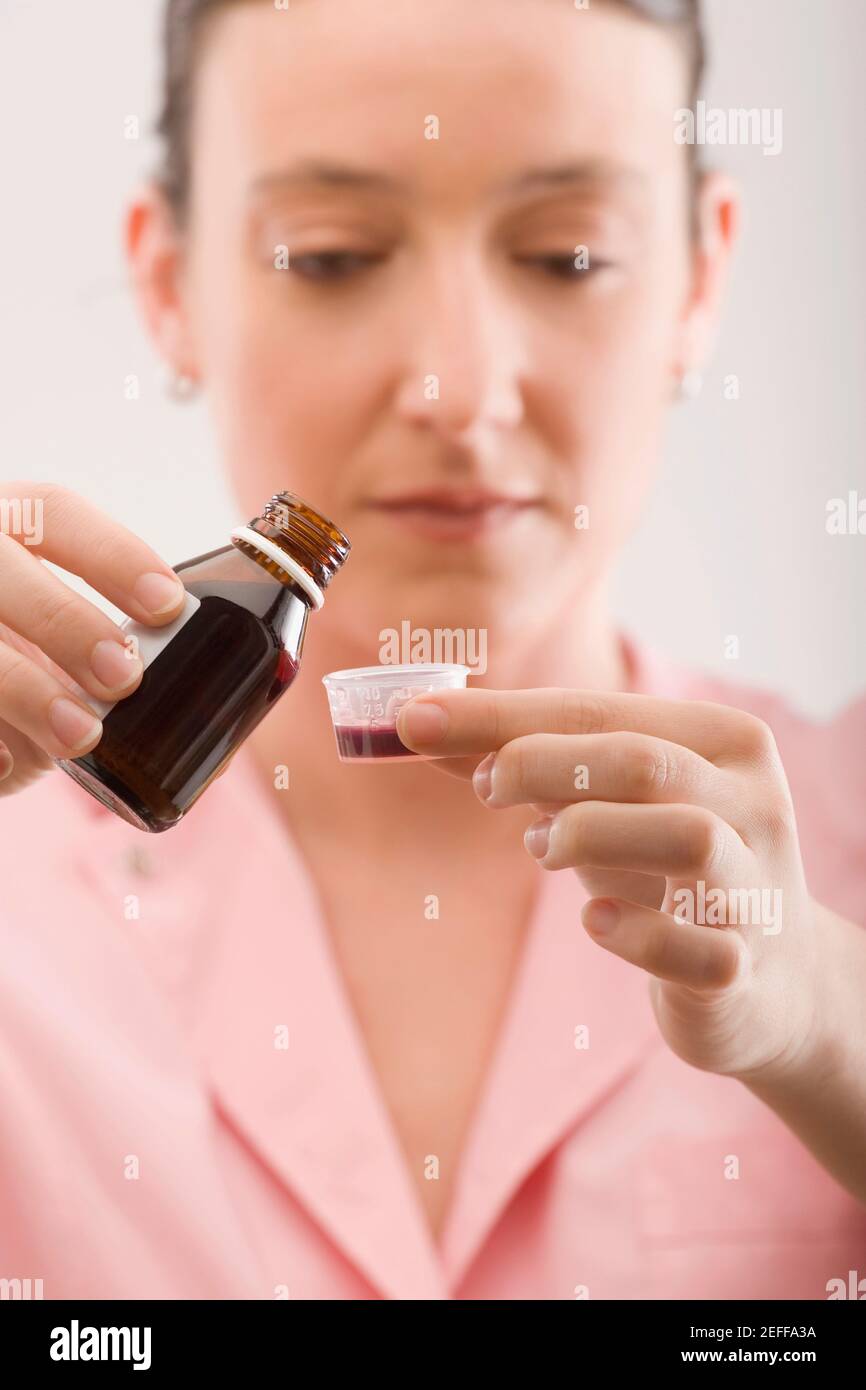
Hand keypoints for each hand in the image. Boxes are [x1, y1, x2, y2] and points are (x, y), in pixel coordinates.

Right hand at [0, 482, 186, 795]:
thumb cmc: (18, 656)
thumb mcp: (57, 643)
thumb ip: (117, 661)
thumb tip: (219, 737)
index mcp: (5, 525)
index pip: (52, 512)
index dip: (112, 554)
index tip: (168, 605)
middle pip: (0, 565)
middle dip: (65, 621)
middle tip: (123, 677)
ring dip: (24, 686)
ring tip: (79, 736)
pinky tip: (3, 768)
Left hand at [396, 686, 827, 1086]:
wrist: (770, 980)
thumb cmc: (666, 869)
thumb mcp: (601, 803)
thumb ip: (521, 761)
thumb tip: (416, 723)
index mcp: (723, 742)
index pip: (600, 711)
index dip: (500, 716)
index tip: (413, 719)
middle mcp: (755, 803)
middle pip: (642, 762)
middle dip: (540, 765)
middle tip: (484, 789)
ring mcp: (755, 888)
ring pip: (685, 837)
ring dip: (588, 834)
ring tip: (540, 846)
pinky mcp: (741, 969)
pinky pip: (693, 948)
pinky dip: (633, 933)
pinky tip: (593, 920)